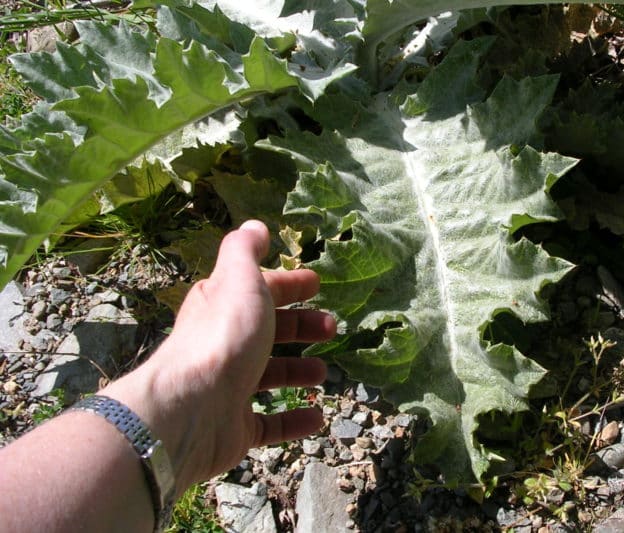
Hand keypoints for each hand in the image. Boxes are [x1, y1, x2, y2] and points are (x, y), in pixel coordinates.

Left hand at [104, 220, 335, 492]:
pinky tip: (317, 417)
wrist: (191, 409)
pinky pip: (270, 424)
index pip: (260, 291)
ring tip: (323, 373)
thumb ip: (246, 251)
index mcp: (223, 307)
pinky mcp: (235, 427)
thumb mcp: (239, 280)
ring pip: (269, 376)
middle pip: (268, 332)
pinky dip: (294, 421)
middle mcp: (224, 345)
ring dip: (298, 371)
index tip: (317, 285)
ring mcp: (229, 388)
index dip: (288, 285)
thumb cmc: (223, 337)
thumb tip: (254, 225)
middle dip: (300, 327)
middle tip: (331, 328)